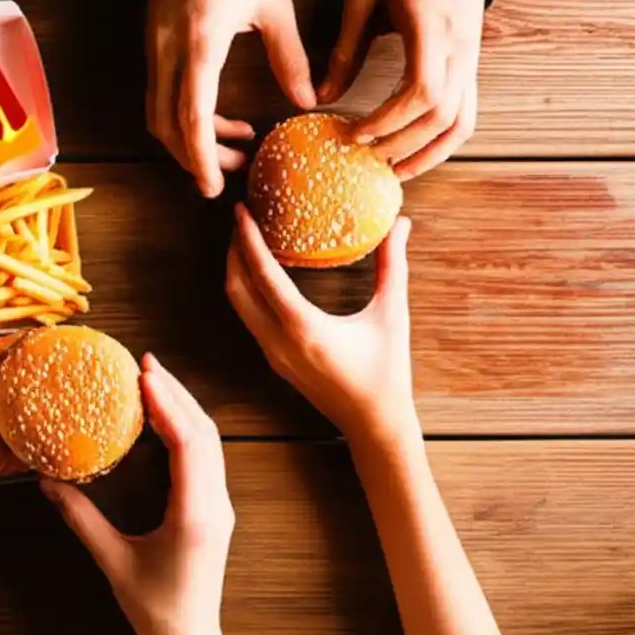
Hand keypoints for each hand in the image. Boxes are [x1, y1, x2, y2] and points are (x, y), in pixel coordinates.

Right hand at [42, 355, 230, 634]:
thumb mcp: (112, 560)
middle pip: (205, 433)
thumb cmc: (155, 607)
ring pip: (212, 442)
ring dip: (184, 406)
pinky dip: (188, 428)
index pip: (189, 445)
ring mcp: (219, 506)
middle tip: (146, 362)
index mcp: (194, 515)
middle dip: (176, 393)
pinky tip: (167, 416)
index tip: (146, 376)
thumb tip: (48, 482)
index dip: (169, 405)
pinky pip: (208, 456)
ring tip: (155, 379)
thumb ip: (80, 518)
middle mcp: (214, 505)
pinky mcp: (215, 510)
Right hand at [147, 0, 315, 197]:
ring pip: (159, 117)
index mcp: (201, 44)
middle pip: (169, 127)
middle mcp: (170, 54)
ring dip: (188, 143)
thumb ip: (289, 56)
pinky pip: (160, 99)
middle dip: (197, 159)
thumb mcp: (272, 5)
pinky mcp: (153, 49)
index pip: (192, 115)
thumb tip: (306, 100)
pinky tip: (216, 118)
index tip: (214, 184)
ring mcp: (155, 52)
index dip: (201, 156)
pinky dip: (183, 120)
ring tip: (230, 151)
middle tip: (229, 176)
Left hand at [226, 204, 416, 447]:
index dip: (247, 239)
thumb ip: (392, 265)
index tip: (240, 211)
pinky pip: (249, 318)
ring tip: (244, 240)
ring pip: (238, 305)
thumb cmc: (386, 371)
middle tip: (239, 219)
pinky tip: (260, 273)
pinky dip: (247, 291)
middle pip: (237, 288)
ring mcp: (272, 353)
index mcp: (303, 327)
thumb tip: (401, 224)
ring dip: (236, 271)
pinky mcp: (274, 359)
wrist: (373, 423)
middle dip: (233, 250)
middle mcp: (279, 340)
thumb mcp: (392, 314)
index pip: (263, 275)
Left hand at [318, 0, 484, 179]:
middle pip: (441, 115)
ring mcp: (471, 62)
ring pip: (460, 124)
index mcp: (430, 28)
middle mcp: (458, 50)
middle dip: (402, 143)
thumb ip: (344, 50)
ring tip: (392, 170)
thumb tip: (321, 98)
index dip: (389, 120)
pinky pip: (465, 117)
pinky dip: (442, 143)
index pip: (422, 90)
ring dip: (428, 154)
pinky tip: (414, 155)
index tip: (357, 132)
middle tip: (365, 156)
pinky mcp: (471, 70)